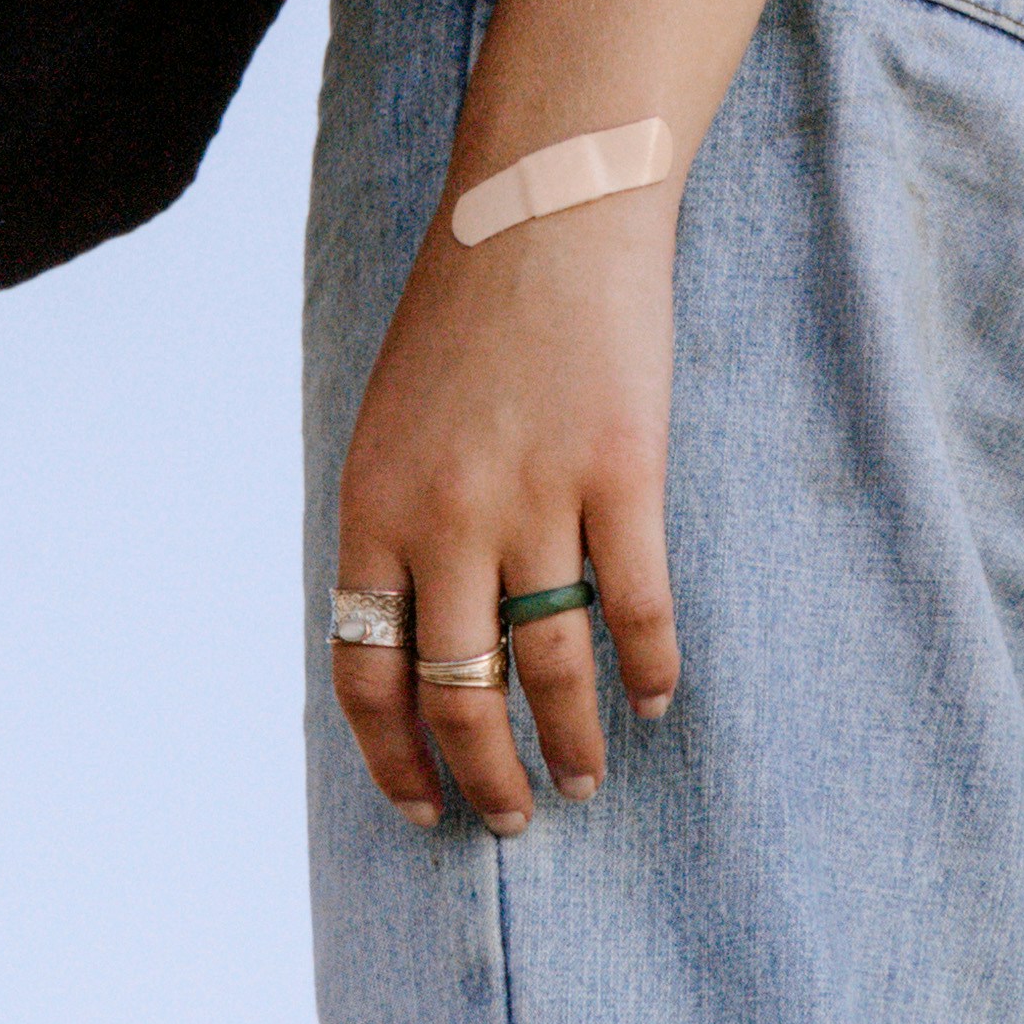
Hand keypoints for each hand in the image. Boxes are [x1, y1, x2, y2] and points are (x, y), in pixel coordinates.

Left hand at [325, 0, 838, 832]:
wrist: (543, 205)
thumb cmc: (464, 313)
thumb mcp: (391, 422)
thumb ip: (394, 528)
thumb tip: (407, 643)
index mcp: (372, 505)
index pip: (365, 673)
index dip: (395, 758)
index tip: (423, 808)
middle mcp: (444, 516)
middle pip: (457, 692)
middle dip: (485, 776)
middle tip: (515, 818)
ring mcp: (534, 496)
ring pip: (549, 667)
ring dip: (571, 741)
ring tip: (586, 775)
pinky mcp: (620, 472)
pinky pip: (635, 606)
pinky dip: (648, 668)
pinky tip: (658, 698)